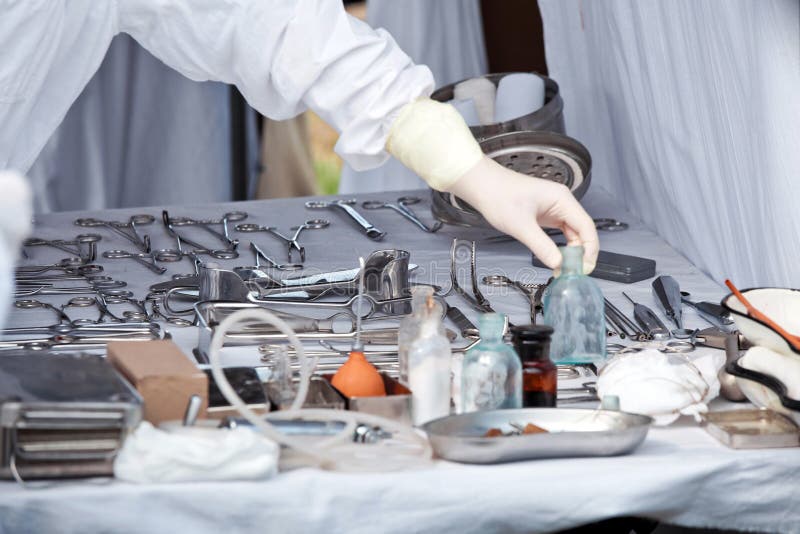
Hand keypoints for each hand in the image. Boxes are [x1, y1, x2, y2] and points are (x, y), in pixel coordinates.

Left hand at [447, 156, 598, 272]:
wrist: (482, 185)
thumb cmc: (499, 197)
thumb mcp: (521, 226)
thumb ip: (541, 246)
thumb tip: (558, 264)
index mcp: (562, 200)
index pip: (586, 227)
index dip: (590, 249)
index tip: (585, 268)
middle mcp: (562, 203)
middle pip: (582, 231)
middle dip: (581, 253)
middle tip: (574, 274)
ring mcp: (554, 208)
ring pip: (571, 233)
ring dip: (571, 251)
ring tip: (565, 269)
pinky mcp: (545, 214)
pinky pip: (560, 232)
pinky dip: (560, 246)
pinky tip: (556, 258)